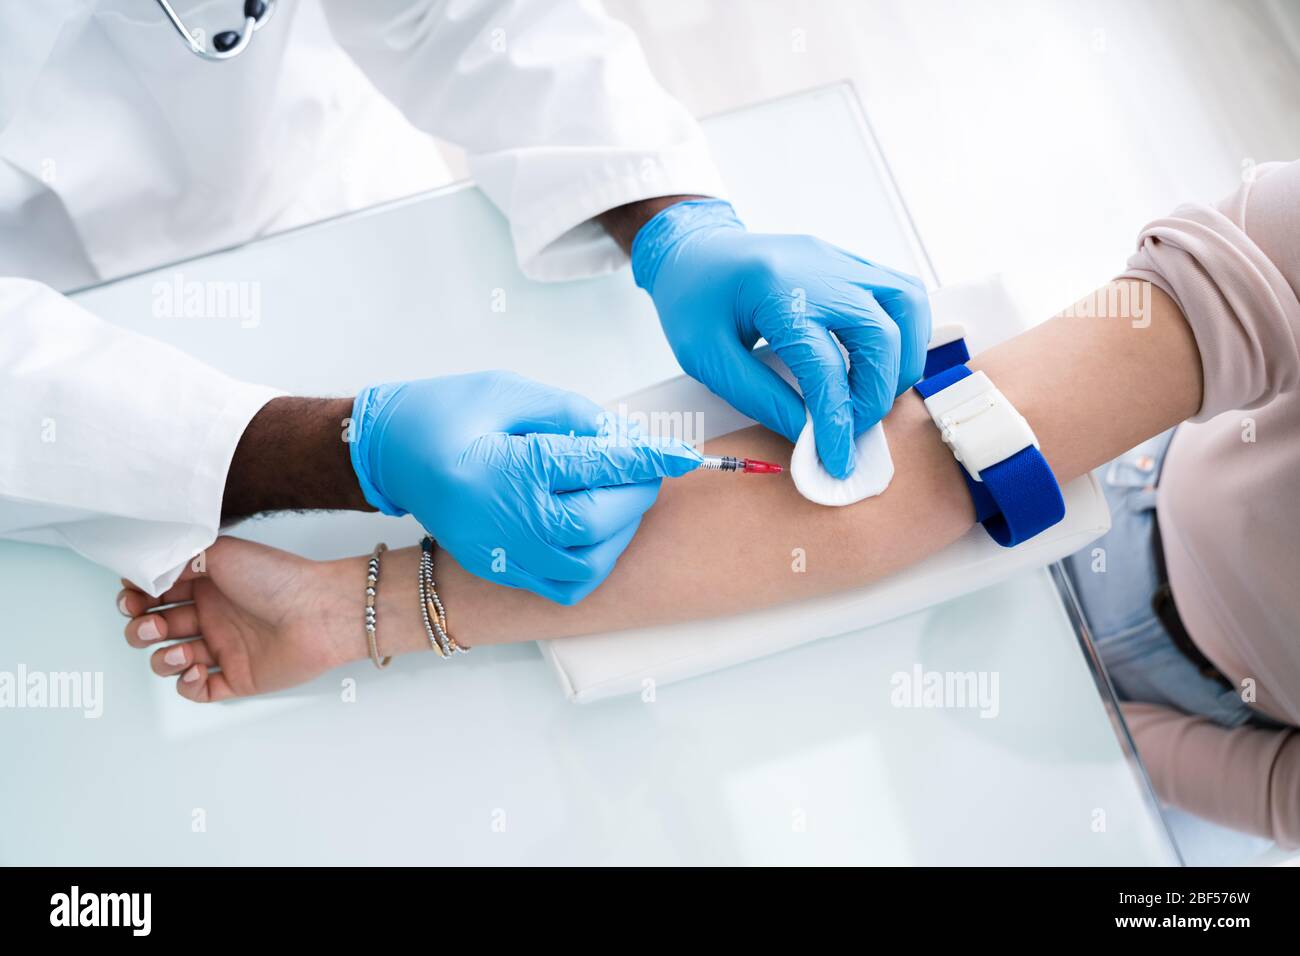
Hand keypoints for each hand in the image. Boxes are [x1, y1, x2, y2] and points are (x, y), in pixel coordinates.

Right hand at [118, 537, 358, 701]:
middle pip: (155, 628)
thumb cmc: (276, 578)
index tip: (132, 596)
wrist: (318, 612)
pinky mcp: (236, 677)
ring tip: (180, 649)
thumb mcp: (221, 552)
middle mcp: (212, 615)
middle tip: (152, 624)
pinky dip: (185, 684)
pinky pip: (196, 690)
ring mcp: (223, 647)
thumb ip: (178, 559)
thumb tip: (147, 570)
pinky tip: (195, 669)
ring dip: (161, 657)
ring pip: (169, 660)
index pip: (155, 594)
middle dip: (140, 629)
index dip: (136, 598)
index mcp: (206, 584)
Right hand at [349, 371, 700, 603]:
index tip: (686, 454)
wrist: (389, 450)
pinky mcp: (499, 569)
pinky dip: (593, 564)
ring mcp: (500, 553)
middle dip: (636, 491)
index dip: (649, 458)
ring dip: (619, 531)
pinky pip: (563, 586)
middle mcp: (504, 520)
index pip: (599, 465)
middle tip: (645, 466)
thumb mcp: (513, 393)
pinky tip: (596, 530)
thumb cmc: (446, 411)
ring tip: (620, 496)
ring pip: (588, 562)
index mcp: (508, 467)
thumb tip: (628, 438)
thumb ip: (574, 416)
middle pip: (599, 519)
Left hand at [632, 199, 930, 478]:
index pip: (824, 366)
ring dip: (902, 359)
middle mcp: (817, 268)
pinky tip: (880, 362)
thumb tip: (809, 434)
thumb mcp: (707, 357)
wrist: (692, 249)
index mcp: (774, 290)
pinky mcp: (849, 262)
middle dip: (875, 394)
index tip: (837, 458)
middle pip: (880, 334)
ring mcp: (839, 259)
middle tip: (853, 427)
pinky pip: (900, 292)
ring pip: (906, 305)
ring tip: (874, 394)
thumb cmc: (691, 298)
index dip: (836, 419)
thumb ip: (760, 398)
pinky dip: (902, 332)